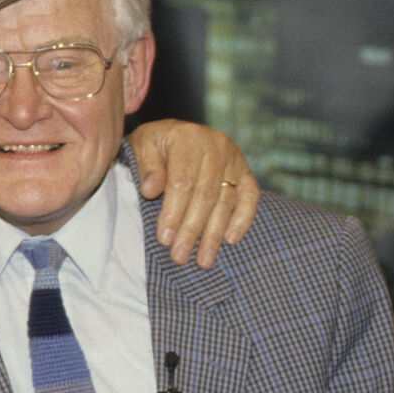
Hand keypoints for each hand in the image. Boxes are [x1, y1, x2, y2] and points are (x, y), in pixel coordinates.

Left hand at [129, 118, 259, 268]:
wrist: (174, 132)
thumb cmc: (155, 144)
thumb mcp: (142, 146)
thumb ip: (147, 167)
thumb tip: (150, 191)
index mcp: (187, 138)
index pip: (182, 182)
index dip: (173, 212)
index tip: (164, 239)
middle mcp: (216, 145)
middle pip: (205, 195)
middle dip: (192, 230)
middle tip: (180, 257)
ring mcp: (235, 158)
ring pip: (226, 200)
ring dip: (214, 234)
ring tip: (203, 260)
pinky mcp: (246, 170)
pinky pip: (250, 196)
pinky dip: (243, 219)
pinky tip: (231, 240)